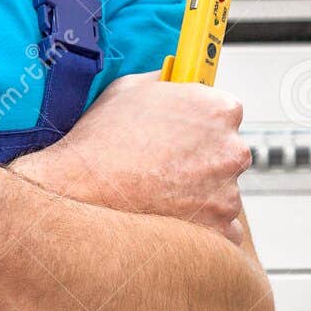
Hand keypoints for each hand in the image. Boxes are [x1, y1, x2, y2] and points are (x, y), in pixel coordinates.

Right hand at [10, 70, 251, 245]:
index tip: (186, 130)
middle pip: (227, 152)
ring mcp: (226, 193)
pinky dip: (205, 225)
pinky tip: (175, 216)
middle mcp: (231, 150)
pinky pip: (224, 228)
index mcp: (219, 109)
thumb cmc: (102, 140)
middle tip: (166, 163)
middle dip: (203, 157)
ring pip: (223, 191)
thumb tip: (177, 81)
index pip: (226, 112)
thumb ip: (167, 83)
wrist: (78, 189)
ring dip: (201, 192)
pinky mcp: (217, 228)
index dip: (202, 122)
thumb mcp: (131, 88)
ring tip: (160, 191)